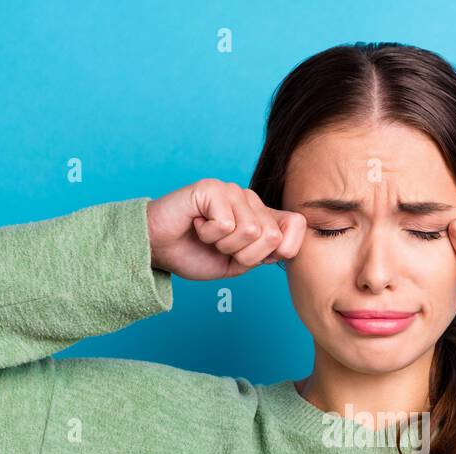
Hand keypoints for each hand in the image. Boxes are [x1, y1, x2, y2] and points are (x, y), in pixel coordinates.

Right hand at [146, 179, 306, 279]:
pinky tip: (197, 225)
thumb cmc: (194, 254)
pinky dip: (209, 235)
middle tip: (220, 247)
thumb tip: (284, 243)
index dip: (281, 249)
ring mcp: (232, 191)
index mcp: (261, 216)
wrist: (158, 249)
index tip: (250, 256)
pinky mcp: (212, 188)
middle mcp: (250, 199)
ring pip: (250, 231)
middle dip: (244, 255)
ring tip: (207, 235)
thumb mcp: (238, 264)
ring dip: (224, 245)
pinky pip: (226, 224)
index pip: (297, 225)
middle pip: (271, 236)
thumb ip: (265, 254)